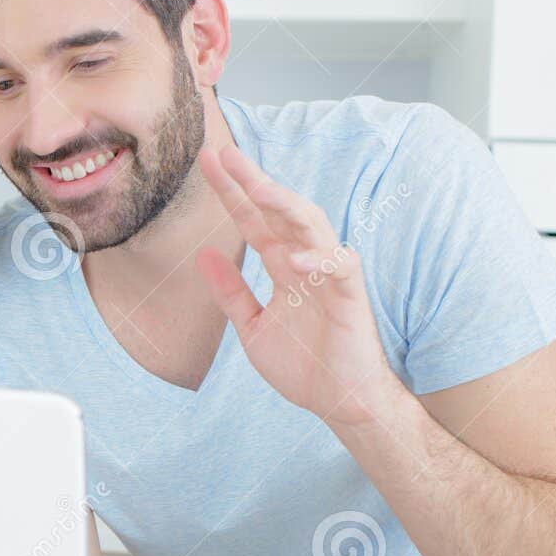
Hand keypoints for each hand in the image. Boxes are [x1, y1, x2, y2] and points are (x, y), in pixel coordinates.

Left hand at [195, 144, 402, 427]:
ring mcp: (330, 276)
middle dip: (255, 182)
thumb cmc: (303, 364)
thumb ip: (230, 291)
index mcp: (283, 266)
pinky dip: (320, 260)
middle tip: (226, 155)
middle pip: (280, 212)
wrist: (338, 400)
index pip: (254, 221)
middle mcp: (306, 262)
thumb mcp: (250, 327)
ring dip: (286, 206)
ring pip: (312, 228)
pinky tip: (296, 257)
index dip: (232, 193)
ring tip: (259, 187)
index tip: (208, 163)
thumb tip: (204, 254)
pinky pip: (340, 269)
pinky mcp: (351, 298)